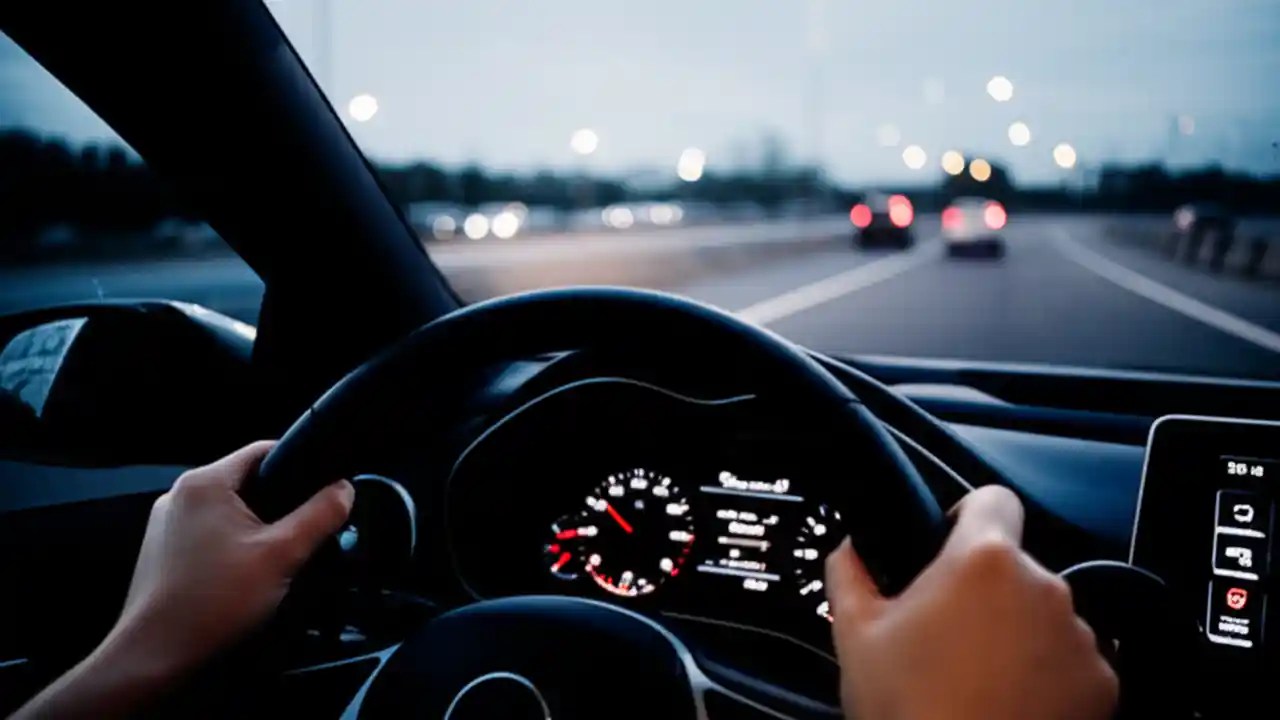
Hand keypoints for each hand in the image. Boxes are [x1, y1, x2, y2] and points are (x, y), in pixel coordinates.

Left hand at [14, 441, 353, 718]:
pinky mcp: (160, 551)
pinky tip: (240, 577)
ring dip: (253, 529)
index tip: (322, 492)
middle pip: (246, 483)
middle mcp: (178, 494)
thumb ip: (319, 516)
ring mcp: (164, 524)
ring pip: (227, 511)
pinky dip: (229, 546)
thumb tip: (344, 489)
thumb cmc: (215, 601)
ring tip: (271, 561)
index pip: (263, 451)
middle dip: (277, 505)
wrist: (156, 655)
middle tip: (300, 536)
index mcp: (205, 482)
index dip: (299, 466)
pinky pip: (207, 534)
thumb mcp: (282, 555)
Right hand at [825, 486, 1117, 719]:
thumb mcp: (854, 634)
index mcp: (983, 562)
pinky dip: (1045, 673)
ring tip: (975, 676)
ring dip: (1015, 632)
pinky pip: (1070, 660)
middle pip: (1012, 566)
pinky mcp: (1102, 683)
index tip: (950, 542)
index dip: (966, 515)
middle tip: (945, 634)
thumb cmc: (910, 711)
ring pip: (1041, 614)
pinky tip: (1007, 700)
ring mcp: (1079, 637)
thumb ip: (850, 572)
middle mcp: (1043, 588)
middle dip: (983, 591)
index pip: (992, 499)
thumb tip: (850, 549)